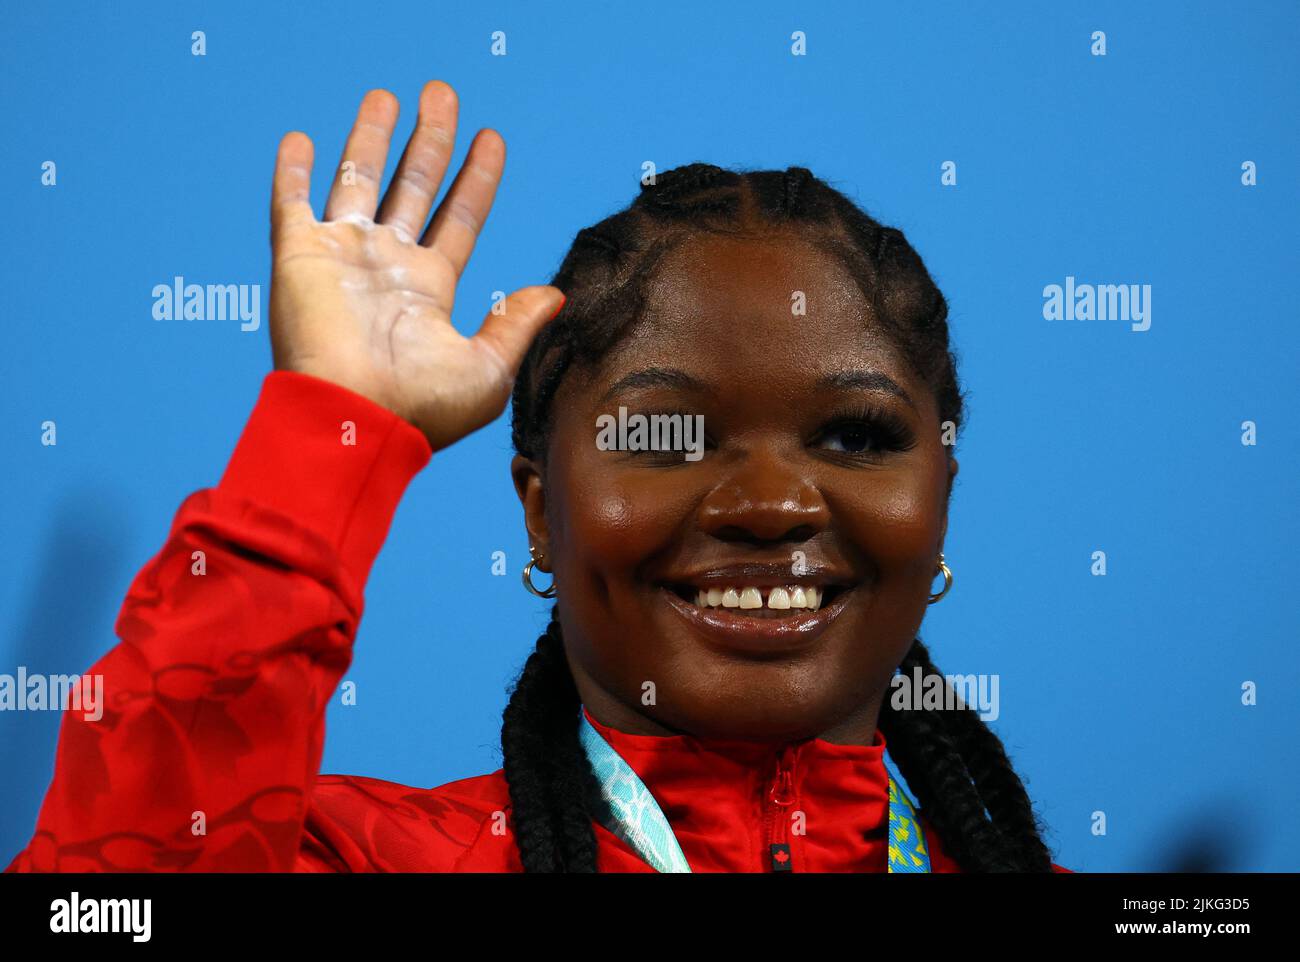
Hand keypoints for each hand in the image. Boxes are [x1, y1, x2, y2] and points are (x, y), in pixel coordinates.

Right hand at [267, 81, 564, 452]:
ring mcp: (342, 258)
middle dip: (430, 141)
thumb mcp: (489, 369)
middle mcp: (387, 267)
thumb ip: (517, 324)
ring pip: (358, 181)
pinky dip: (293, 172)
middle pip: (413, 187)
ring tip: (387, 96)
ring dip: (371, 138)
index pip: (459, 219)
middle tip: (443, 94)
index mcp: (429, 291)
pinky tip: (301, 140)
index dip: (476, 179)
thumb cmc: (421, 410)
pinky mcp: (298, 257)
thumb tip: (556, 294)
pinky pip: (292, 203)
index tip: (492, 139)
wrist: (354, 423)